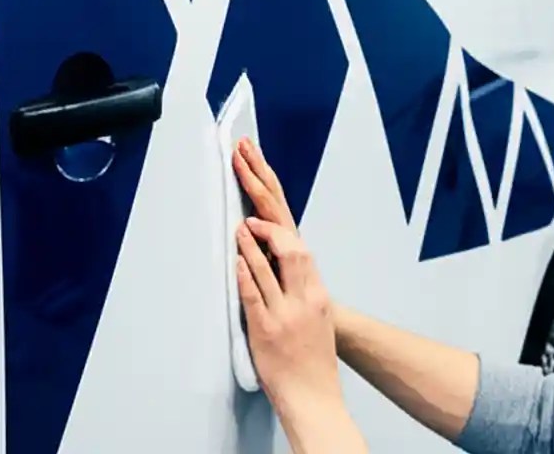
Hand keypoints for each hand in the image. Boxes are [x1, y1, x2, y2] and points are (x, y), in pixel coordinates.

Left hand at [233, 140, 341, 414]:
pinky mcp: (268, 329)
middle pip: (287, 233)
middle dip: (262, 191)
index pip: (291, 225)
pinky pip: (256, 295)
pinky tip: (237, 255)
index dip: (270, 189)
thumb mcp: (308, 309)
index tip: (252, 158)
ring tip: (242, 216)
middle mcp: (304, 291)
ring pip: (275, 263)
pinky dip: (247, 272)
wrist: (316, 395)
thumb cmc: (309, 352)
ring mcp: (287, 309)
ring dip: (257, 237)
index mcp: (312, 283)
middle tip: (243, 158)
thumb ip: (290, 280)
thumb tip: (266, 250)